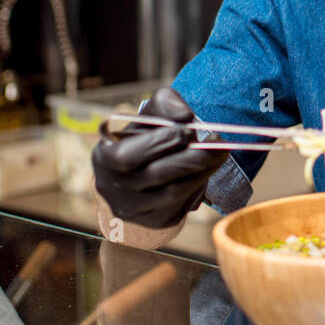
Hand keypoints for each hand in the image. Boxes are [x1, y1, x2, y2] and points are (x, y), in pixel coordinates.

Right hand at [92, 87, 227, 228]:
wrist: (135, 177)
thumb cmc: (144, 138)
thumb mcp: (149, 114)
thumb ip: (165, 103)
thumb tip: (184, 116)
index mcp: (104, 157)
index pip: (128, 155)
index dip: (161, 142)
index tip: (189, 129)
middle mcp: (113, 187)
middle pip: (155, 174)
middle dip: (191, 156)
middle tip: (216, 140)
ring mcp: (133, 208)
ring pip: (172, 191)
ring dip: (202, 170)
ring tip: (220, 152)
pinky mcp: (153, 220)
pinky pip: (180, 204)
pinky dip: (198, 184)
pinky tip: (209, 169)